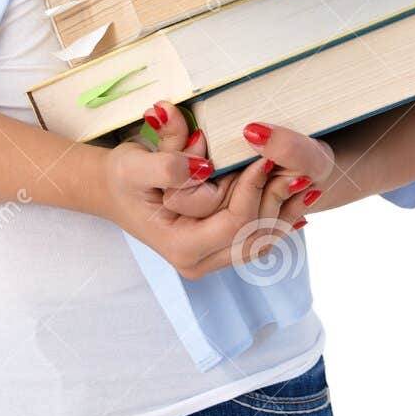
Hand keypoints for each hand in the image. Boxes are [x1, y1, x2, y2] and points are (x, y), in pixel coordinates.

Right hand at [96, 102, 332, 279]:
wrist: (111, 190)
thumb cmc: (122, 176)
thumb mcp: (135, 165)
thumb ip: (167, 165)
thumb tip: (201, 164)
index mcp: (181, 245)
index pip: (234, 223)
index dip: (253, 189)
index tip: (264, 155)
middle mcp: (198, 261)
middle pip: (255, 237)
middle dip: (276, 200)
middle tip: (294, 167)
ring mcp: (209, 258)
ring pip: (262, 242)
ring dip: (283, 212)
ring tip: (303, 183)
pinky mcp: (217, 248)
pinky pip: (256, 240)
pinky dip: (277, 220)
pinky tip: (296, 203)